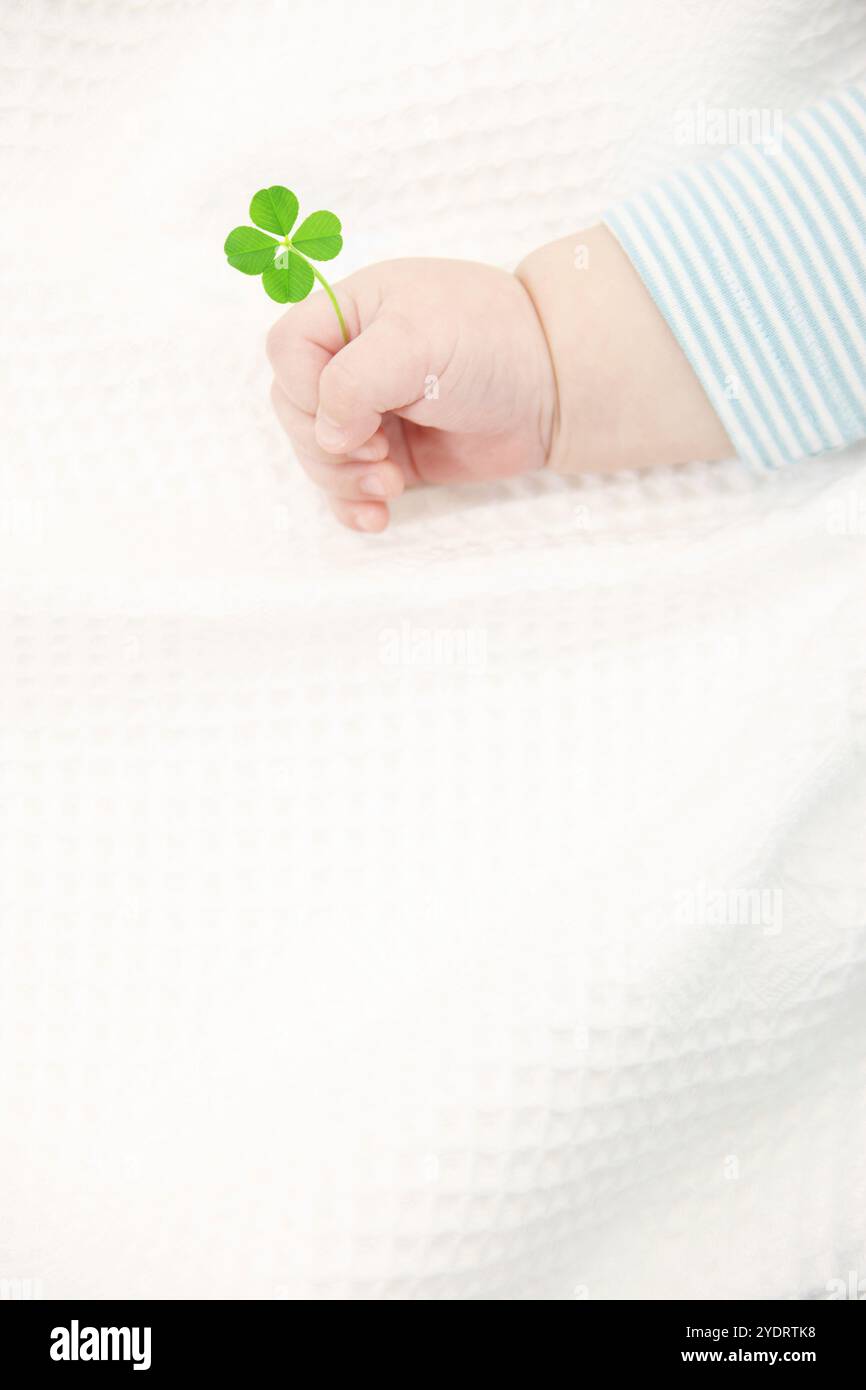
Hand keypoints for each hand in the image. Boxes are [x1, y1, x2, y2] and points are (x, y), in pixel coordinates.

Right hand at [266, 257, 557, 531]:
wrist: (556, 388)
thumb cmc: (492, 343)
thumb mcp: (417, 342)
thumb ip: (354, 380)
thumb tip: (326, 434)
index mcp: (351, 314)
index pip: (288, 352)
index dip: (305, 388)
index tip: (353, 410)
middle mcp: (354, 361)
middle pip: (296, 412)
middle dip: (327, 446)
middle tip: (377, 455)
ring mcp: (371, 412)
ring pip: (319, 456)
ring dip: (343, 481)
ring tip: (390, 484)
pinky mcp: (392, 457)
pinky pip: (349, 488)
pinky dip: (354, 507)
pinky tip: (377, 517)